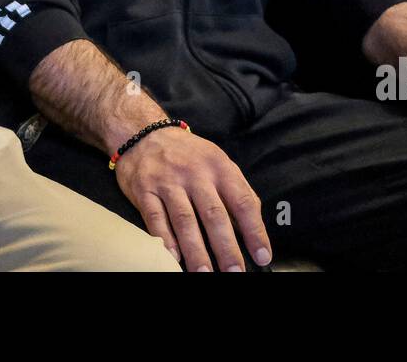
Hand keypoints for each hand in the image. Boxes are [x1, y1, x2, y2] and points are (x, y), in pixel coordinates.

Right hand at [114, 126, 271, 271]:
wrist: (145, 133)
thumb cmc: (188, 154)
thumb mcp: (217, 161)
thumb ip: (237, 190)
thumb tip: (254, 227)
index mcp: (219, 167)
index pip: (243, 201)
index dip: (254, 231)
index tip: (262, 256)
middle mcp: (194, 173)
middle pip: (214, 215)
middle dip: (226, 248)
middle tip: (235, 272)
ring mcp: (168, 181)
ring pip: (185, 220)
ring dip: (196, 250)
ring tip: (205, 273)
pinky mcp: (144, 190)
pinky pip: (155, 218)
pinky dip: (165, 239)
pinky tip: (174, 257)